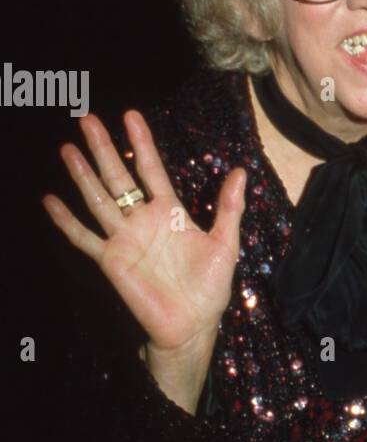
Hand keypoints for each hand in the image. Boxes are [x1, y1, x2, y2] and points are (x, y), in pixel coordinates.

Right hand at [43, 110, 245, 359]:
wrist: (193, 326)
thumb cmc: (210, 288)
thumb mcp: (225, 243)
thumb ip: (229, 208)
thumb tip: (239, 171)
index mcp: (170, 212)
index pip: (151, 169)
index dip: (141, 142)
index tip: (130, 115)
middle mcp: (143, 220)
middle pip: (119, 176)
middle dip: (103, 148)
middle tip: (87, 119)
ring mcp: (124, 239)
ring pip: (98, 199)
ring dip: (82, 175)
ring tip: (67, 148)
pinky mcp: (111, 261)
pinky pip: (84, 238)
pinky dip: (66, 221)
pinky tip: (51, 201)